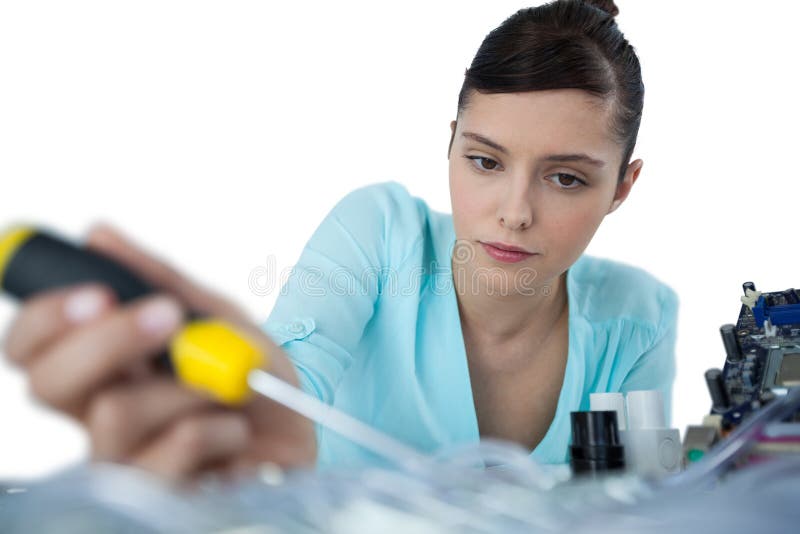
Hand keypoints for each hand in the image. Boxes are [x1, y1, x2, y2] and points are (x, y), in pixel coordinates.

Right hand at [2, 223, 315, 482]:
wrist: (304, 428)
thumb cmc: (252, 374)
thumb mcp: (216, 316)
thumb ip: (160, 281)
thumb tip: (99, 235)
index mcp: (104, 367)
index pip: (32, 348)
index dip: (47, 319)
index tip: (98, 294)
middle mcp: (99, 414)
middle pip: (50, 382)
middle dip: (110, 340)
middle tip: (170, 318)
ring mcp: (126, 461)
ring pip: (113, 415)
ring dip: (188, 388)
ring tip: (229, 388)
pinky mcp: (160, 498)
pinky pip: (165, 457)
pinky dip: (216, 429)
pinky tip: (237, 431)